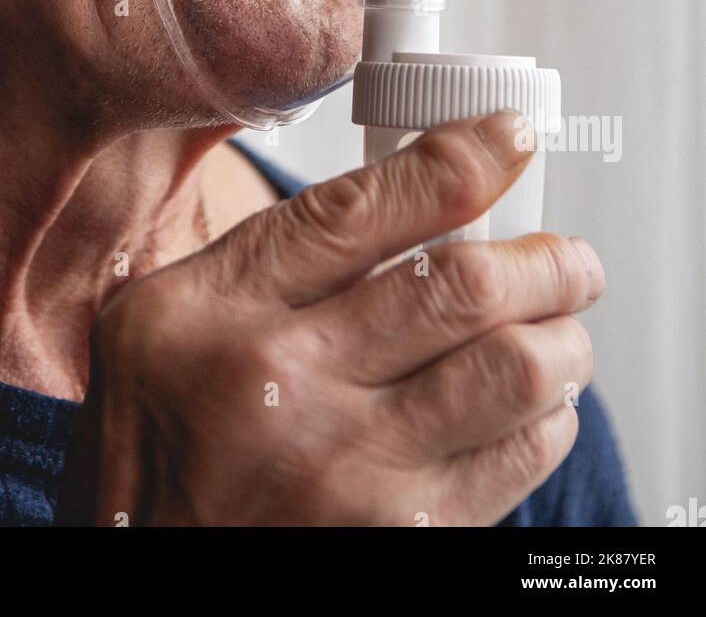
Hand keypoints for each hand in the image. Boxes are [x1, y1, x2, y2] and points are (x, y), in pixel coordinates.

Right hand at [55, 111, 602, 526]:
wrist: (144, 571)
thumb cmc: (163, 437)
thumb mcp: (171, 314)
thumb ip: (280, 251)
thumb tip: (425, 191)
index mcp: (215, 311)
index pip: (366, 208)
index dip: (462, 158)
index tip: (508, 139)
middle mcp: (281, 389)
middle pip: (463, 287)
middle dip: (545, 258)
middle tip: (564, 257)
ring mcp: (346, 474)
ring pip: (514, 371)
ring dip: (560, 336)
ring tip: (556, 325)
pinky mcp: (401, 538)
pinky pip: (517, 458)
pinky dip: (545, 415)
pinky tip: (526, 402)